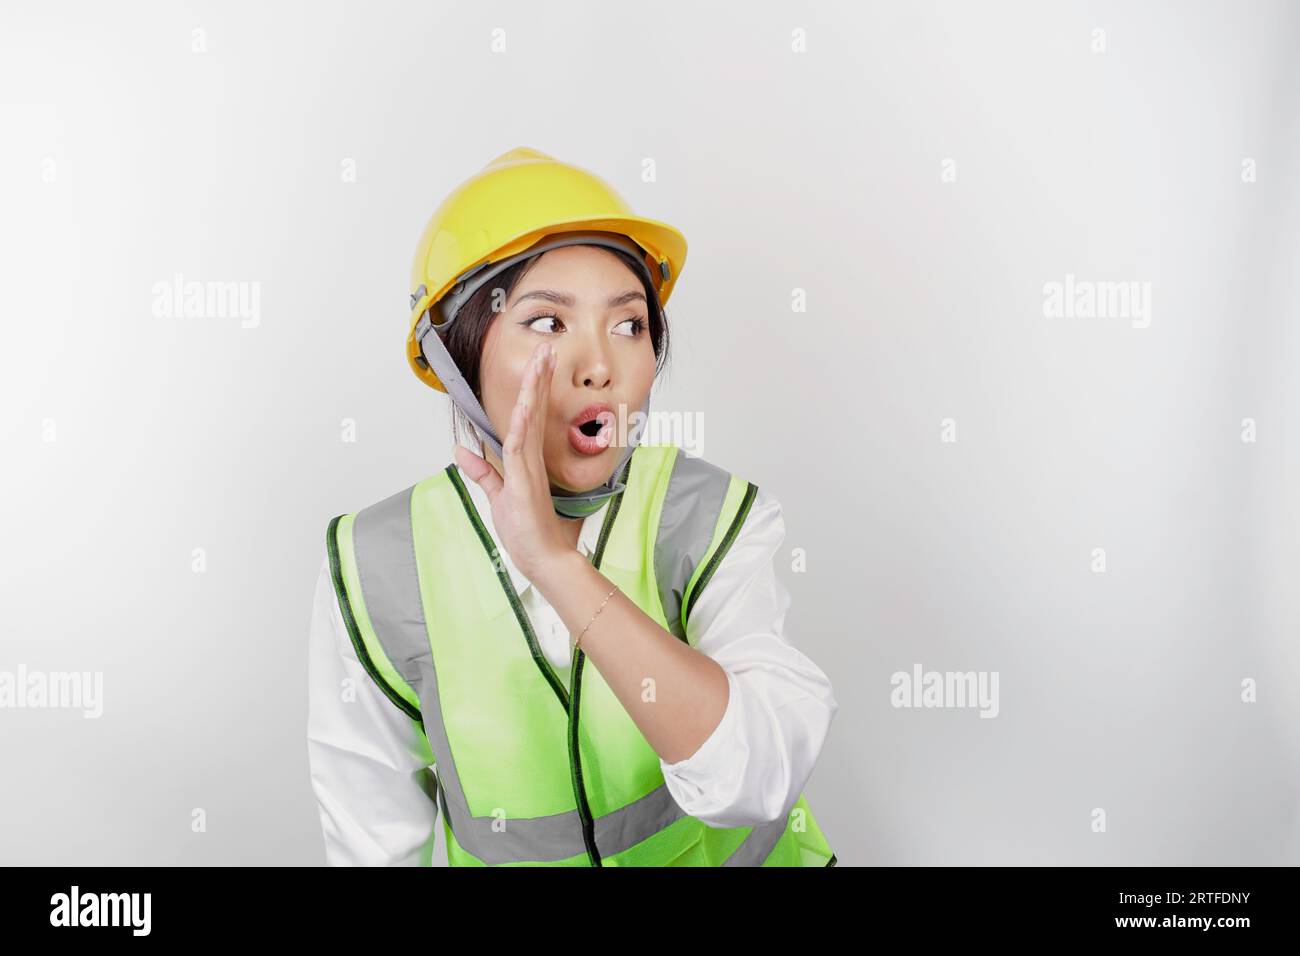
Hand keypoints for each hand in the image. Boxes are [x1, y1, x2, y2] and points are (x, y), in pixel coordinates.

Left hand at [454, 342, 573, 582]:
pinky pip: (520, 449)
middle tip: (547, 350)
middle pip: (534, 410)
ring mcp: (530, 469)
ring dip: (534, 391)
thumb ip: (481, 471)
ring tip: (542, 363)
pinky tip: (523, 406)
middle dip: (539, 379)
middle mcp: (531, 458)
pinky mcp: (525, 484)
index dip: (534, 388)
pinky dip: (521, 426)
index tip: (540, 363)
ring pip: (530, 421)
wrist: (545, 559)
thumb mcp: (497, 496)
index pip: (530, 416)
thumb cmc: (528, 532)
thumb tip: (461, 449)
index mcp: (526, 460)